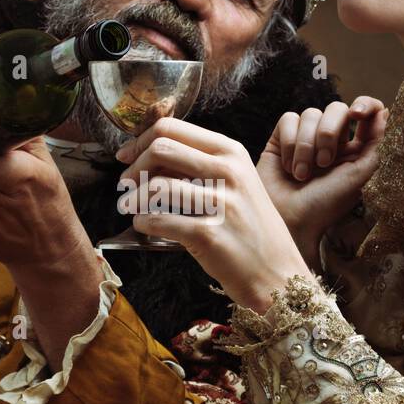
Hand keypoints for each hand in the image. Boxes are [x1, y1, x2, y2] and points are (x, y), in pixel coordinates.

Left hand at [115, 119, 310, 312]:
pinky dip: (142, 223)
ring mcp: (220, 204)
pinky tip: (143, 226)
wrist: (278, 275)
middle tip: (125, 183)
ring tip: (128, 207)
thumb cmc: (252, 231)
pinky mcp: (208, 235)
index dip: (141, 140)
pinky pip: (158, 220)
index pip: (173, 128)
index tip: (127, 155)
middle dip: (133, 166)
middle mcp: (229, 172)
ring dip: (132, 198)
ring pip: (156, 185)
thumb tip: (152, 154)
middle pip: (161, 148)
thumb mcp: (239, 184)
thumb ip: (204, 165)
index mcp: (232, 153)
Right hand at [259, 97, 386, 266]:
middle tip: (324, 163)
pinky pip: (288, 119)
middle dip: (329, 132)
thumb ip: (376, 145)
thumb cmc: (325, 205)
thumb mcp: (359, 177)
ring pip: (310, 114)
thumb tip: (386, 113)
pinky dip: (289, 143)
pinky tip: (288, 167)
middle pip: (337, 108)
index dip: (366, 104)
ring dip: (306, 145)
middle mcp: (331, 141)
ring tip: (302, 174)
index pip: (368, 113)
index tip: (358, 115)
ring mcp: (305, 138)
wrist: (288, 220)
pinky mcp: (281, 139)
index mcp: (355, 149)